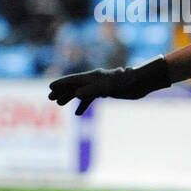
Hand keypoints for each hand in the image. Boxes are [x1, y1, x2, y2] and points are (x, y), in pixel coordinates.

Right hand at [48, 58, 170, 114]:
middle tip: (50, 99)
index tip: (50, 88)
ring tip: (58, 104)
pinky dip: (83, 105)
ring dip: (69, 97)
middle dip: (62, 91)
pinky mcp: (106, 91)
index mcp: (92, 77)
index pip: (73, 80)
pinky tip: (77, 113)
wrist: (140, 84)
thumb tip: (76, 94)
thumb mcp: (107, 88)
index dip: (61, 84)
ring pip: (80, 92)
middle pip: (74, 85)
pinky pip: (90, 98)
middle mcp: (94, 80)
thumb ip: (91, 90)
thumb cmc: (125, 84)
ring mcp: (99, 85)